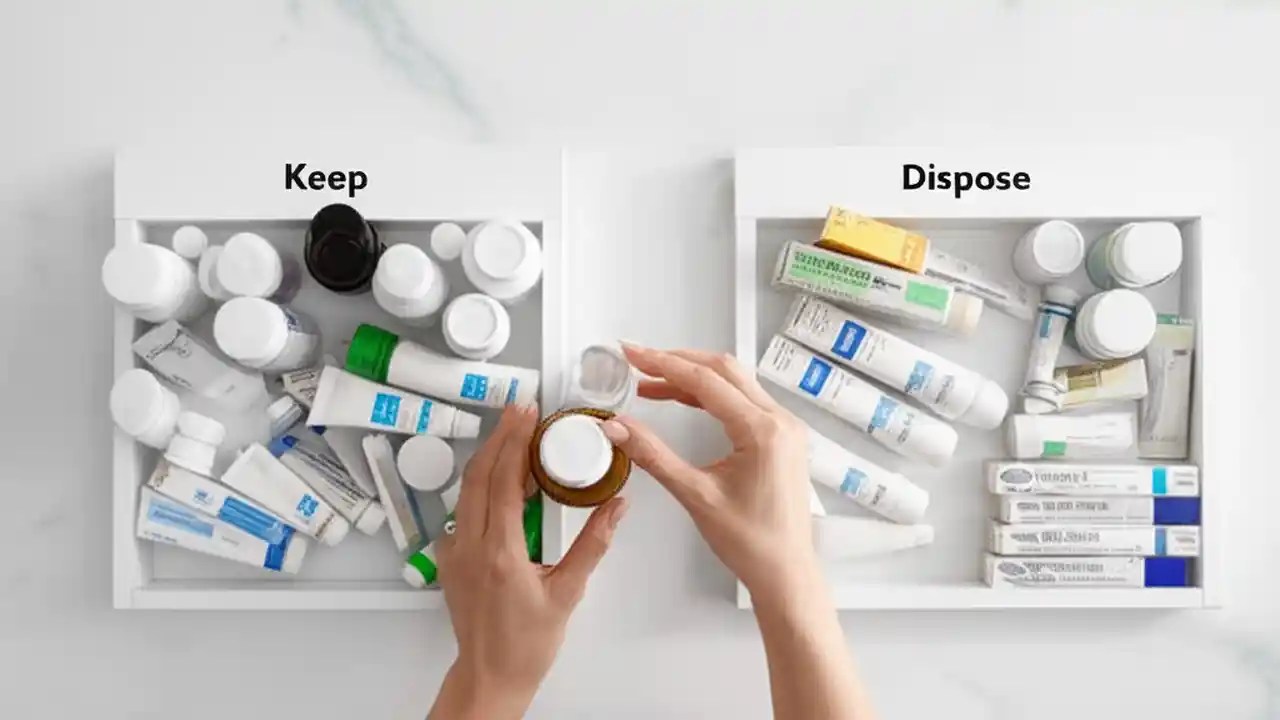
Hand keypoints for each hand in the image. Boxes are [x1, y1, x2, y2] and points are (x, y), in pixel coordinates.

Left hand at [430, 404, 627, 719]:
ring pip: (467, 489)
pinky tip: (501, 478)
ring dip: (490, 458)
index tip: (528, 415)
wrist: (490, 675)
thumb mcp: (568, 592)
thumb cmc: (527, 643)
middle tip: (521, 410)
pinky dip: (482, 485)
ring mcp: (455, 552)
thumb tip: (616, 506)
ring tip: (514, 434)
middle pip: (479, 475)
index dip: (514, 442)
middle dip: (500, 437)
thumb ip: (593, 544)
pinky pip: (463, 510)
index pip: (502, 481)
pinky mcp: (452, 559)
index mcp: (500, 553)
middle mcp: (470, 547)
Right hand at [600, 344, 817, 597]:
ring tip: (652, 383)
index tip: (633, 354)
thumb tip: (619, 427)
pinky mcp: (782, 438)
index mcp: (763, 431)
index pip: (705, 381)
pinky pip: (745, 401)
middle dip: (677, 361)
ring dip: (693, 377)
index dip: (663, 363)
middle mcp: (780, 421)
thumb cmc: (751, 542)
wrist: (786, 572)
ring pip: (735, 382)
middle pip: (723, 370)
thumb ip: (653, 455)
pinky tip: (684, 400)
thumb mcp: (695, 495)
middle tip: (639, 360)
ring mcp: (785, 428)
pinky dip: (711, 395)